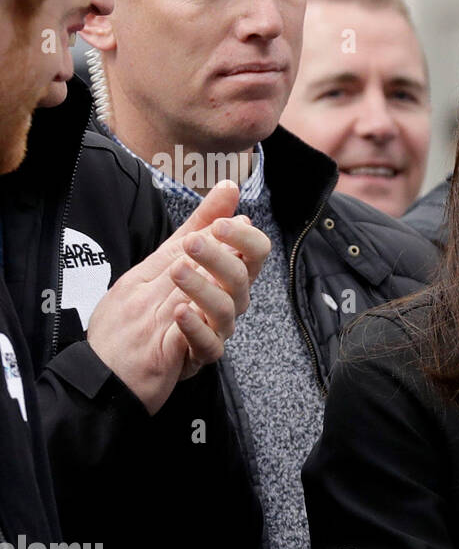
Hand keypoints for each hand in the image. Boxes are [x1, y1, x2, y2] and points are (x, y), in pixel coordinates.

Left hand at [85, 181, 269, 412]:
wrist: (114, 360)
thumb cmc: (144, 307)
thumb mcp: (166, 257)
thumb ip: (199, 224)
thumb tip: (229, 188)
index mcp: (224, 275)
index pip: (254, 252)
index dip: (245, 237)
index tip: (220, 224)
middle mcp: (228, 300)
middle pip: (244, 276)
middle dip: (221, 256)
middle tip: (193, 243)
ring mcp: (216, 329)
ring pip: (227, 307)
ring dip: (202, 285)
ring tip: (176, 271)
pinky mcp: (201, 356)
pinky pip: (208, 343)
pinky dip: (195, 326)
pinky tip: (179, 312)